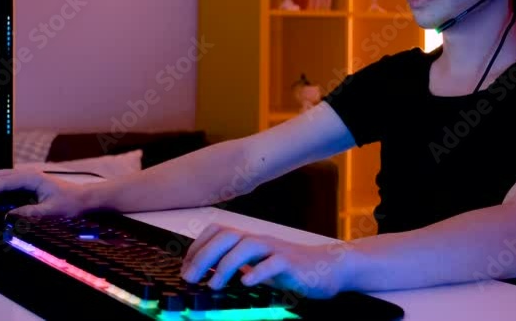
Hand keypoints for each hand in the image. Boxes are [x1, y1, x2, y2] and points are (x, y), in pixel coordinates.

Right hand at [0, 169, 95, 217]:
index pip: (2, 183)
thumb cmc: (71, 205)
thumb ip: (30, 213)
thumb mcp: (52, 212)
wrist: (85, 200)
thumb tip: (7, 215)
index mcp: (31, 178)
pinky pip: (5, 184)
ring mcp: (26, 179)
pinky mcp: (27, 185)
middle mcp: (27, 175)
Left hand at [180, 223, 351, 298]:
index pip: (218, 231)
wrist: (330, 267)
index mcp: (250, 240)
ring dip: (226, 265)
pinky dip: (259, 271)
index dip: (198, 247)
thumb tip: (208, 273)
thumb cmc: (292, 268)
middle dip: (204, 255)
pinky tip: (247, 282)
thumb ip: (238, 265)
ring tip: (214, 284)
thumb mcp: (260, 264)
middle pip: (228, 235)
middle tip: (191, 278)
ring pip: (248, 246)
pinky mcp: (292, 263)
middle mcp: (260, 240)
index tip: (185, 267)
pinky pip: (274, 263)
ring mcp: (276, 249)